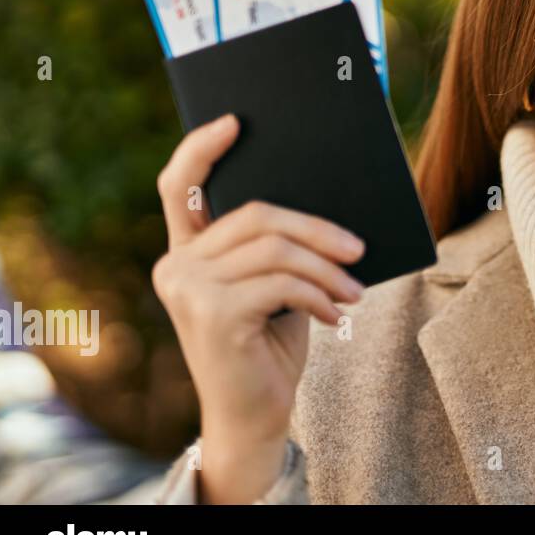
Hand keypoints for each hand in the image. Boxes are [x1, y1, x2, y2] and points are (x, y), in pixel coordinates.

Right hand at [152, 113, 364, 501]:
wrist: (255, 414)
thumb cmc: (269, 343)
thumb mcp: (273, 285)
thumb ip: (276, 246)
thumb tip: (325, 201)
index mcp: (187, 252)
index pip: (179, 185)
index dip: (203, 147)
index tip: (237, 120)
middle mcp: (176, 265)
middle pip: (255, 214)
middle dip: (316, 228)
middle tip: (358, 248)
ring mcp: (188, 290)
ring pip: (276, 249)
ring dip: (327, 268)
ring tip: (355, 289)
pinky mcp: (213, 315)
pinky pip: (282, 282)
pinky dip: (319, 294)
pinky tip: (335, 313)